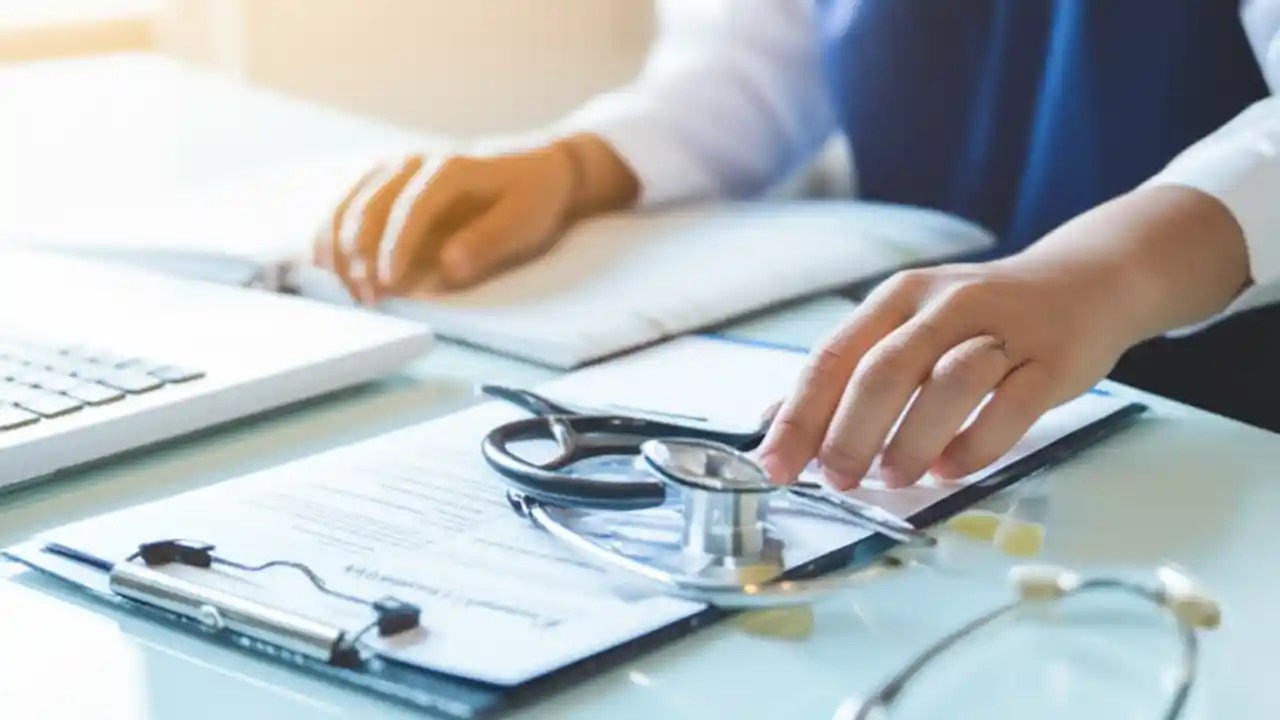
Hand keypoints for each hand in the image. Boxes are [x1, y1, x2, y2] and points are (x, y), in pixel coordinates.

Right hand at [314, 134, 638, 301]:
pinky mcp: (386, 180)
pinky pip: (347, 202)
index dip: (394, 247)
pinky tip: (319, 262)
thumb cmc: (533, 197)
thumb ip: (487, 242)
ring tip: (349, 291)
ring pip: (350, 203)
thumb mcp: (525, 221)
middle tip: (367, 300)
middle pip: (370, 205)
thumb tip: (447, 266)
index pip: (411, 207)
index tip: (387, 283)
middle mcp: (415, 162)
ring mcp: (396, 168)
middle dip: (361, 255)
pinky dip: (329, 231)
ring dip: (340, 249)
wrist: (538, 166)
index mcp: (450, 169)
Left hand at [756, 186, 1249, 489]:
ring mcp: (1003, 329)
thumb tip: (775, 427)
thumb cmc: (980, 318)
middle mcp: (945, 305)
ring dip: (912, 439)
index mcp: (898, 298)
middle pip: (885, 370)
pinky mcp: (1051, 359)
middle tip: (837, 479)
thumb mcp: (907, 329)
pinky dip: (976, 444)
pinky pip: (1011, 406)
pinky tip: (950, 469)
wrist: (1083, 283)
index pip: (834, 356)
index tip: (775, 464)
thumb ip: (848, 376)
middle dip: (851, 432)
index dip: (800, 415)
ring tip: (894, 478)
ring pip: (948, 384)